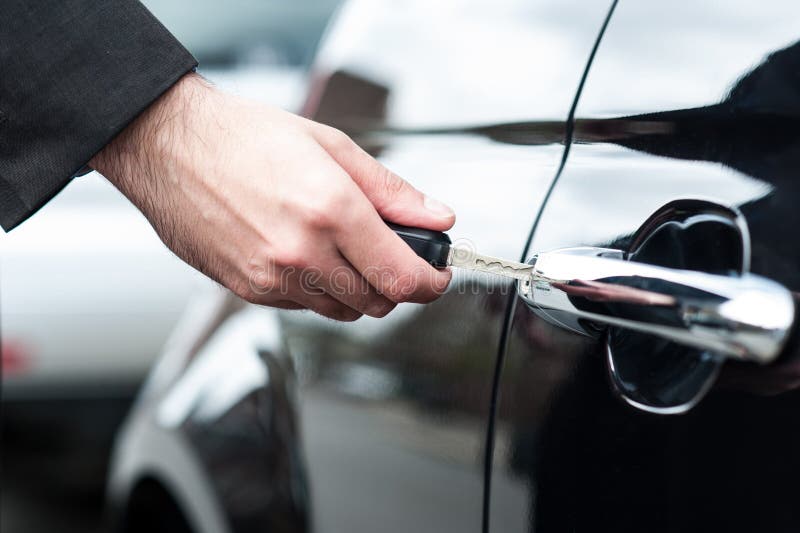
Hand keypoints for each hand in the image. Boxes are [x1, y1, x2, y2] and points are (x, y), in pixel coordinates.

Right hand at [90, 73, 454, 320]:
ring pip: (342, 311)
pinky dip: (320, 291)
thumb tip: (435, 216)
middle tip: (395, 257)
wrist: (168, 148)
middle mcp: (301, 252)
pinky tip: (308, 255)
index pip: (401, 276)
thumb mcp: (331, 147)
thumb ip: (391, 191)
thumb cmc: (243, 138)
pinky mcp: (247, 290)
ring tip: (347, 251)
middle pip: (377, 302)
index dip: (430, 283)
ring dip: (359, 291)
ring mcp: (271, 277)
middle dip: (397, 285)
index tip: (437, 276)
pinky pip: (304, 307)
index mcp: (329, 210)